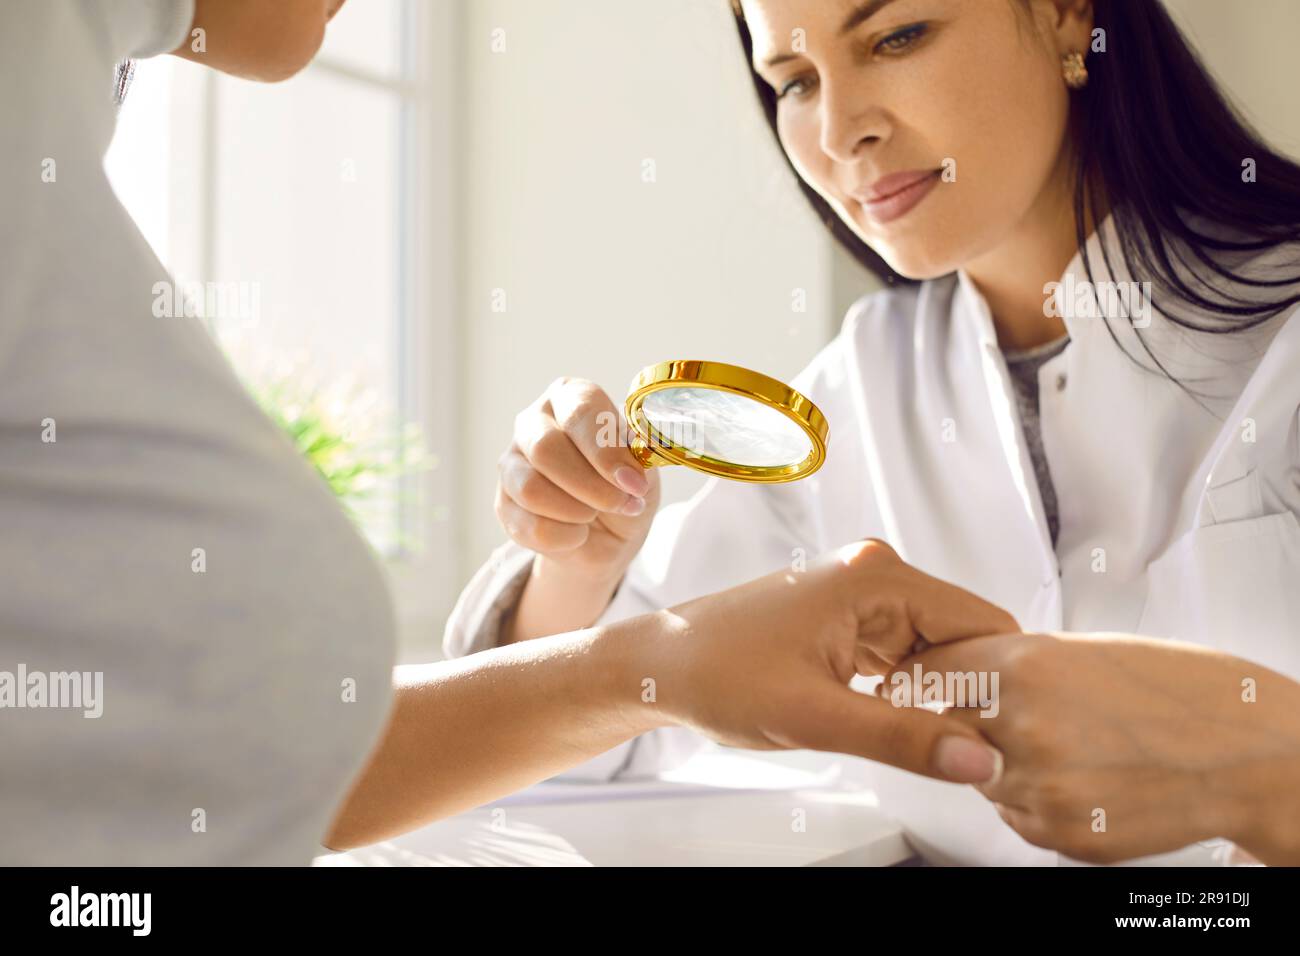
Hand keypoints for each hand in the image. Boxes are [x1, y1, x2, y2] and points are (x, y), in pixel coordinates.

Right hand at [497, 377, 658, 586]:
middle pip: (546, 447)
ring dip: (575, 511)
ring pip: (530, 489)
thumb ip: (635, 458)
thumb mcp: (642, 467)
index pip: (580, 410)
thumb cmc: (624, 487)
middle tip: (622, 503)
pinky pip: (529, 526)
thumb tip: (629, 468)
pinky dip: (565, 538)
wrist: (608, 535)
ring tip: (596, 514)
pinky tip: (578, 533)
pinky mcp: (503, 503)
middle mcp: (533, 421)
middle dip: (590, 485)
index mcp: (570, 397)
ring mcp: (512, 462)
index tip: (634, 483)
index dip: (607, 450)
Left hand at [631, 539, 1019, 782]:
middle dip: (971, 693)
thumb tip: (978, 759)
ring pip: (937, 650)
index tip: (1003, 737)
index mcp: (877, 577)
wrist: (663, 664)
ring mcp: (863, 593)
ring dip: (939, 695)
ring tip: (926, 740)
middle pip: (965, 637)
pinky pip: (906, 654)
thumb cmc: (719, 674)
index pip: (984, 624)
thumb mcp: (815, 716)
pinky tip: (898, 723)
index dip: (1000, 683)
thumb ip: (903, 737)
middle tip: (966, 751)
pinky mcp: (849, 617)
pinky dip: (911, 690)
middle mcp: (876, 573)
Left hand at [884, 633, 1299, 862]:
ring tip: (1070, 743)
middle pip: (945, 728)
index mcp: (1020, 668)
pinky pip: (1015, 814)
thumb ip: (1001, 665)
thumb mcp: (1073, 651)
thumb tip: (946, 674)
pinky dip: (1037, 798)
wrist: (1235, 749)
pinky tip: (1084, 776)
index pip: (923, 675)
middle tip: (1013, 715)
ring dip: (1005, 762)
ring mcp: (1037, 785)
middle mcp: (1020, 727)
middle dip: (964, 722)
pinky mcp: (1055, 831)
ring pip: (980, 774)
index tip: (918, 684)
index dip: (920, 680)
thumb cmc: (1165, 690)